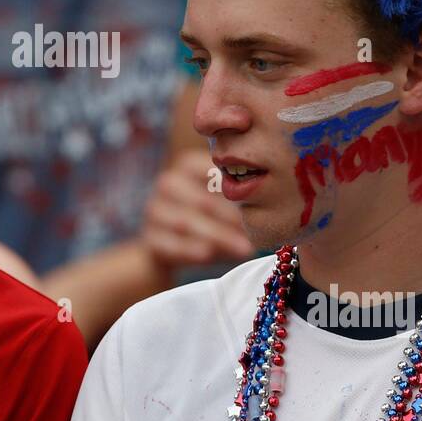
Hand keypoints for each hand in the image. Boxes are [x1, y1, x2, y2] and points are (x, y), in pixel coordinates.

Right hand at [142, 148, 254, 270]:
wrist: (170, 246)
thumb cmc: (208, 218)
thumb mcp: (222, 201)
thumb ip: (239, 199)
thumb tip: (272, 207)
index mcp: (188, 165)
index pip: (212, 172)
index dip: (236, 192)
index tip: (261, 207)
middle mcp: (168, 183)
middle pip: (202, 202)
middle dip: (232, 221)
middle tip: (255, 236)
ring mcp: (154, 210)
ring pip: (186, 223)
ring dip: (218, 238)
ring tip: (243, 249)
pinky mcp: (149, 237)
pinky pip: (170, 244)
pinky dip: (191, 250)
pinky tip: (209, 255)